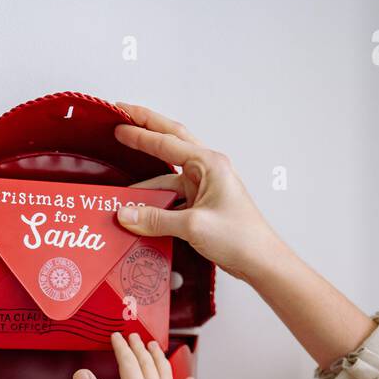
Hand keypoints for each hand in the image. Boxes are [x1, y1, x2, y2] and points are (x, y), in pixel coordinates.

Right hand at [113, 104, 277, 282]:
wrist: (260, 261)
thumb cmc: (241, 237)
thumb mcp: (193, 226)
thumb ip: (156, 219)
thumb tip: (126, 214)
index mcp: (210, 164)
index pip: (167, 142)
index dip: (140, 134)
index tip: (118, 125)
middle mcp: (207, 171)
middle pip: (170, 143)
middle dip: (146, 131)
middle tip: (122, 117)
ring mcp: (204, 188)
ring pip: (168, 177)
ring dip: (147, 185)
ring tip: (123, 192)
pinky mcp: (201, 207)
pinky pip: (172, 198)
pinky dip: (156, 203)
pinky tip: (141, 211)